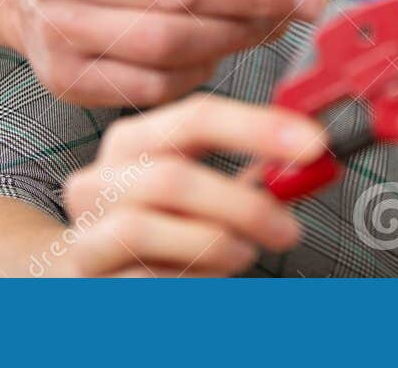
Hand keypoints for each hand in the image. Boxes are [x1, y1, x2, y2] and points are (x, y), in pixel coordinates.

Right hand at [45, 94, 322, 276]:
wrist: (86, 276)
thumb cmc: (159, 228)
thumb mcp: (201, 191)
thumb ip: (251, 173)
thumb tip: (308, 160)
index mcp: (134, 141)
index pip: (197, 117)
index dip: (258, 127)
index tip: (312, 145)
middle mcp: (100, 177)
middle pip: (173, 177)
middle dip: (242, 204)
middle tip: (287, 229)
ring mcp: (87, 229)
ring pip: (148, 228)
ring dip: (212, 245)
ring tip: (242, 254)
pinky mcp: (86, 277)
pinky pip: (143, 279)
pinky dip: (190, 281)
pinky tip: (208, 280)